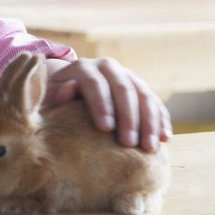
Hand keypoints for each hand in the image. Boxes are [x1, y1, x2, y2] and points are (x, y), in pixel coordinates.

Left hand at [43, 58, 171, 151]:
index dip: (101, 105)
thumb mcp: (49, 97)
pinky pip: (154, 101)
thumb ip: (57, 95)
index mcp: (82, 67)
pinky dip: (161, 119)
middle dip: (128, 117)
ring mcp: (126, 74)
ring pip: (143, 94)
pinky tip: (165, 138)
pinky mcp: (139, 87)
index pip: (94, 83)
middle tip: (129, 143)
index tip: (105, 129)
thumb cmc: (55, 98)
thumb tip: (70, 87)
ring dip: (149, 121)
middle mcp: (107, 66)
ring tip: (149, 147)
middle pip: (122, 88)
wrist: (66, 85)